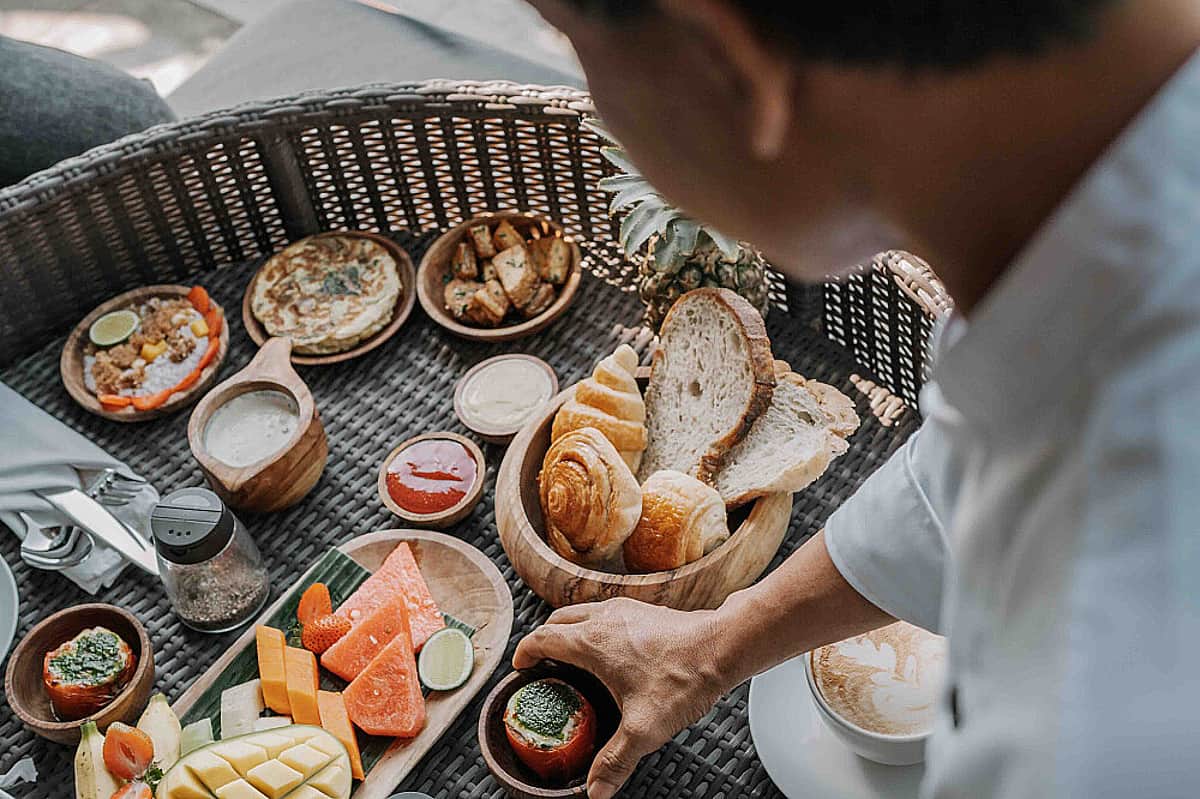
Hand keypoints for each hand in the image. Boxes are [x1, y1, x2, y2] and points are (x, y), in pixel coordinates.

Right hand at [513, 598, 735, 798]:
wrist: (722, 646)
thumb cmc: (683, 677)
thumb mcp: (643, 728)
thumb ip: (615, 760)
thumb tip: (596, 789)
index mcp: (591, 642)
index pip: (542, 638)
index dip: (525, 652)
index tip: (520, 666)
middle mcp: (603, 618)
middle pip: (558, 619)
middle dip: (544, 638)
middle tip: (541, 661)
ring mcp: (625, 610)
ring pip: (582, 611)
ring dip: (569, 628)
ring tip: (571, 654)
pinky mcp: (645, 609)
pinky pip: (606, 610)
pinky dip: (594, 624)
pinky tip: (610, 647)